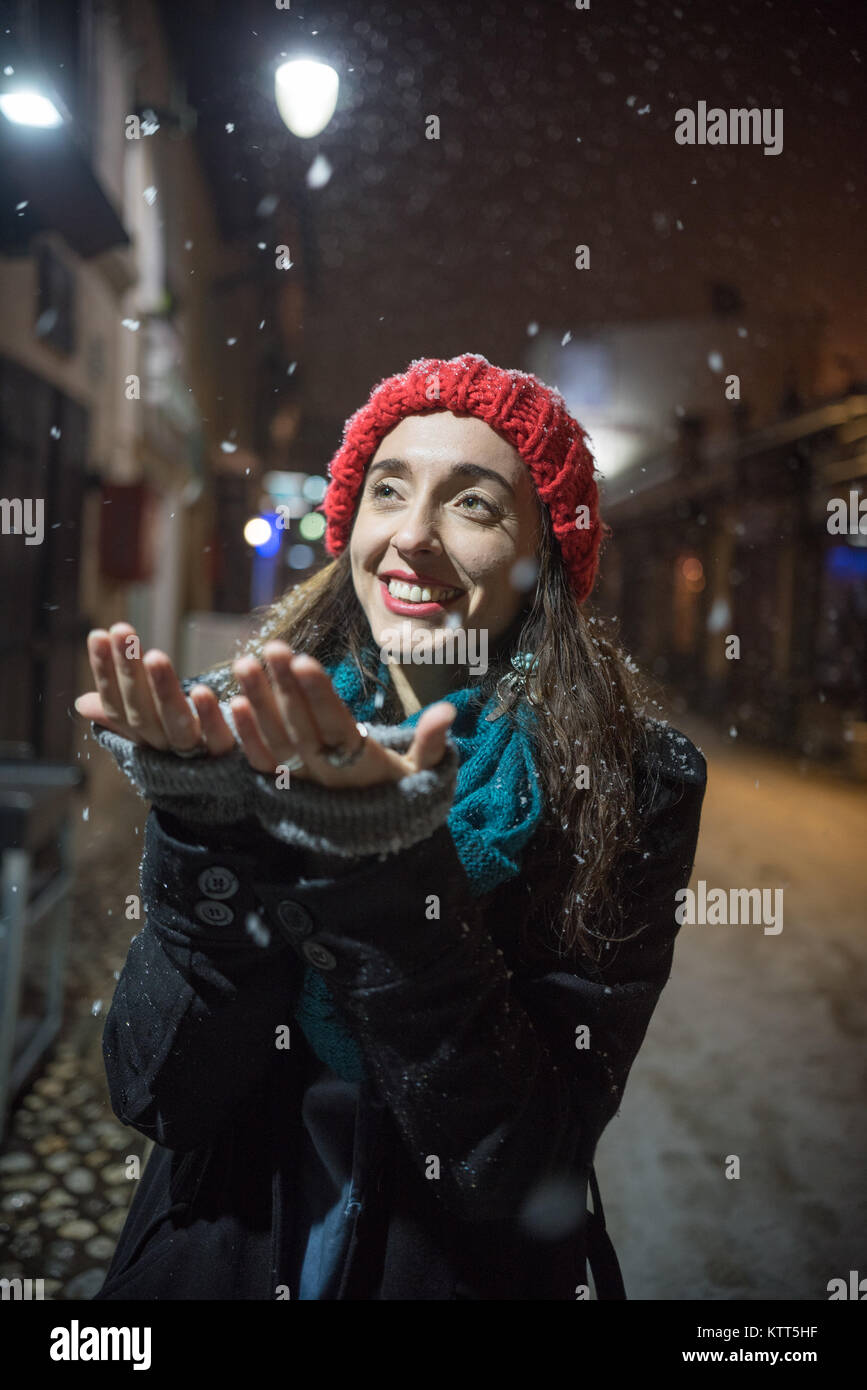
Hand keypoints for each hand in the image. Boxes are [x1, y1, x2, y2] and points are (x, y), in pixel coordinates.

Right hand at [74, 624, 234, 756]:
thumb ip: (126, 710)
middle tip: (122, 629)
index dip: (106, 673)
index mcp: (144, 738)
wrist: (235, 790)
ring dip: (165, 691)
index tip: (98, 634)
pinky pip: (219, 740)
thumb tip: (81, 703)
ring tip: (155, 655)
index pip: (117, 705)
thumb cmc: (190, 742)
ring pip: (177, 726)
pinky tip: (203, 689)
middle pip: (142, 712)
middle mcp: (165, 749)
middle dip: (130, 672)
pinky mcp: (231, 760)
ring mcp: (196, 757)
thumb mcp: (156, 724)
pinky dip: (211, 718)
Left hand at [231, 641, 455, 787]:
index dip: (319, 695)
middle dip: (284, 686)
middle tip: (271, 647)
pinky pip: (262, 762)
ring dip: (259, 702)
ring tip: (244, 664)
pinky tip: (234, 704)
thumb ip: (432, 743)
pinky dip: (248, 737)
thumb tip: (449, 710)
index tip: (305, 661)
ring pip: (276, 739)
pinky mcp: (284, 786)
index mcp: (361, 765)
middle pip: (301, 726)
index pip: (337, 725)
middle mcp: (326, 773)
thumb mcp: (424, 773)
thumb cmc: (401, 793)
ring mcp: (302, 780)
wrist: (375, 838)